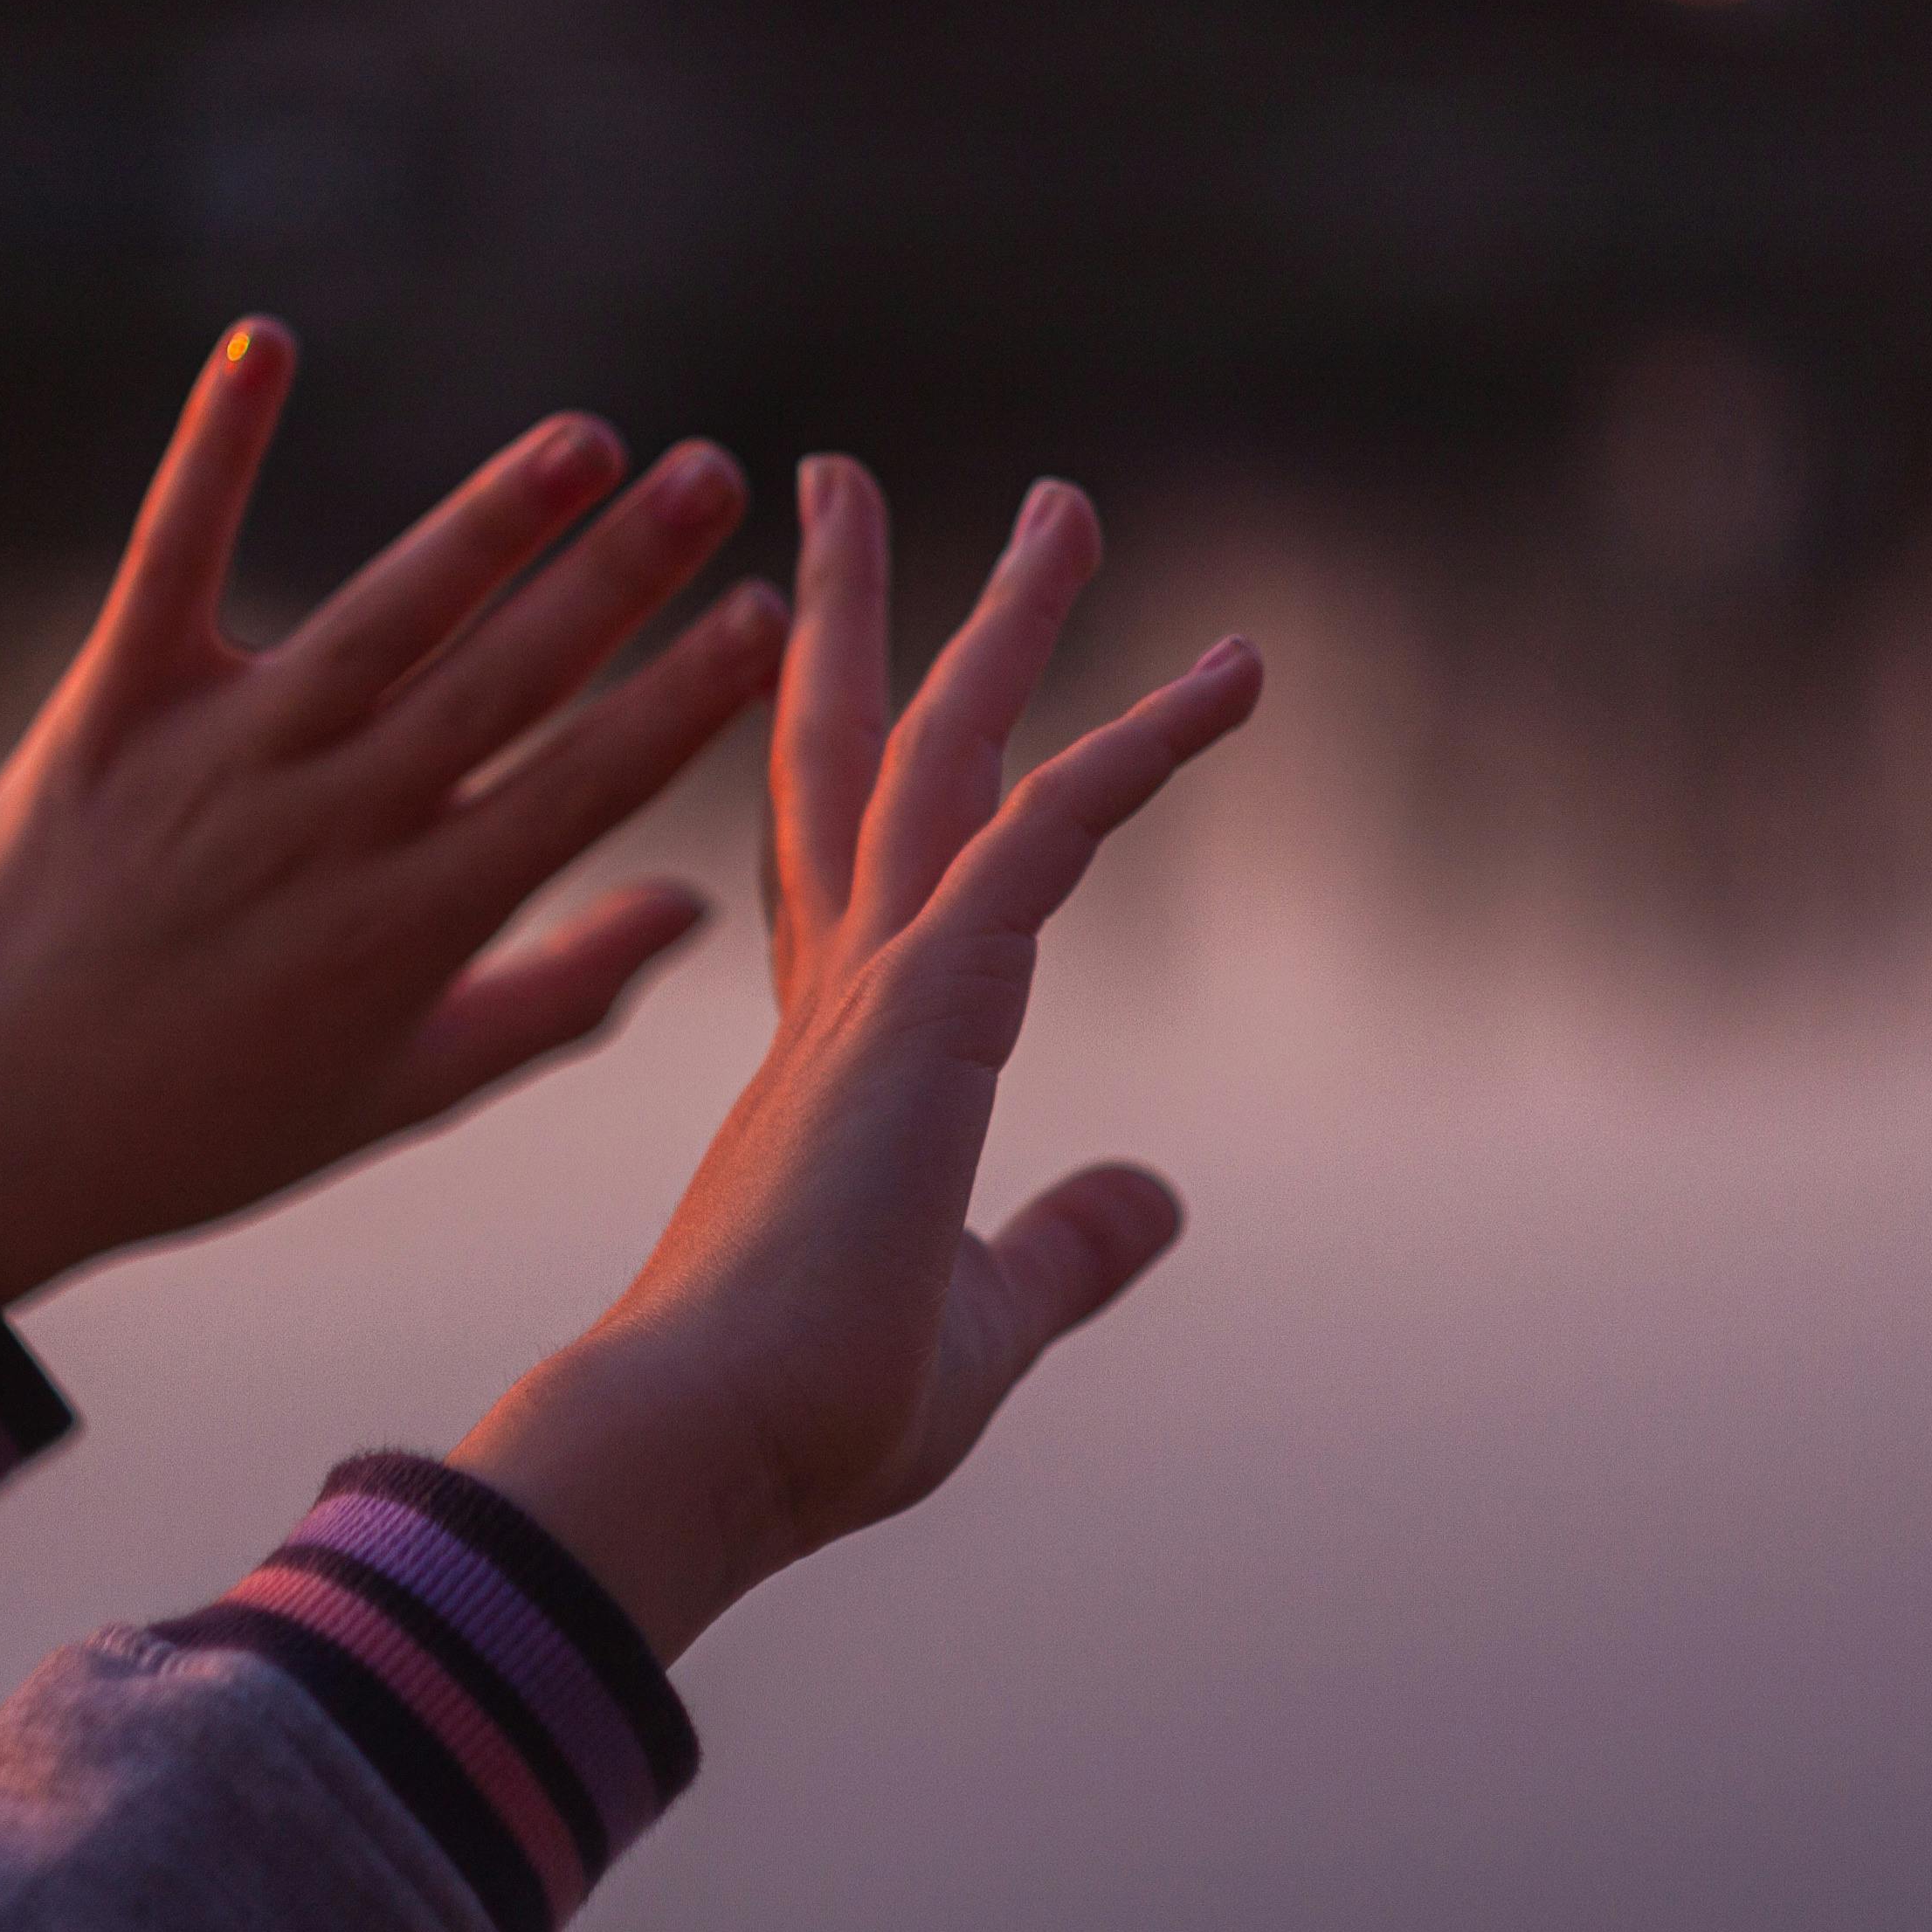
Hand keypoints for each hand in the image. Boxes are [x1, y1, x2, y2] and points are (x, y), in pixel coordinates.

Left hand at [0, 320, 788, 1305]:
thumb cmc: (204, 1127)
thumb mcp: (403, 1093)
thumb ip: (558, 999)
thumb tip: (695, 903)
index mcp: (418, 919)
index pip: (587, 783)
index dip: (689, 696)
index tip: (773, 615)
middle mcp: (336, 822)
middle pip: (509, 676)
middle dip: (624, 573)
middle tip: (714, 476)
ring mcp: (223, 754)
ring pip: (386, 614)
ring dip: (490, 518)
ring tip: (584, 439)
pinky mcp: (112, 704)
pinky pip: (175, 552)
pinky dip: (218, 446)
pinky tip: (267, 341)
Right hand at [452, 457, 1260, 1659]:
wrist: (702, 1450)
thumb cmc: (813, 1412)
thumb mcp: (984, 1314)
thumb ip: (1066, 1244)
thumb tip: (1157, 1198)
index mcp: (834, 1054)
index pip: (853, 864)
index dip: (865, 750)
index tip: (870, 666)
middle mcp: (842, 991)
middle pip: (851, 751)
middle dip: (855, 610)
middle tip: (840, 482)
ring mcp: (877, 983)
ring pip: (943, 746)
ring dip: (1002, 617)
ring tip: (1059, 501)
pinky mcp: (929, 998)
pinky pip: (1054, 827)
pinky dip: (1141, 746)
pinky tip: (1229, 679)